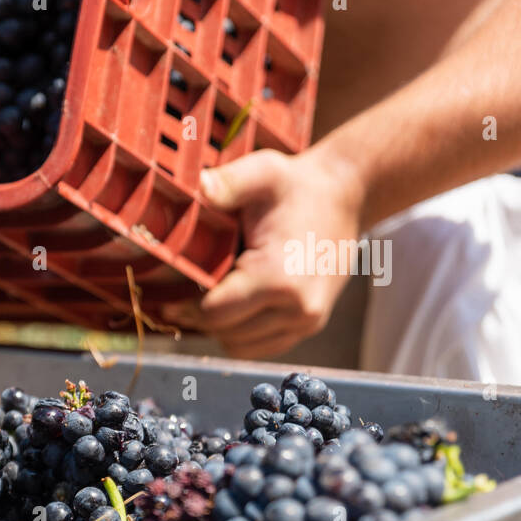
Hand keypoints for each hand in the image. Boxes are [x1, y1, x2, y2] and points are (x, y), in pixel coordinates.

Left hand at [160, 147, 364, 359]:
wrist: (348, 195)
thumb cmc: (298, 185)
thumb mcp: (263, 173)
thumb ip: (228, 182)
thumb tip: (198, 186)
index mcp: (279, 277)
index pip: (215, 315)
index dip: (187, 306)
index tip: (172, 293)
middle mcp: (298, 308)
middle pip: (225, 334)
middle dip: (201, 317)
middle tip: (186, 294)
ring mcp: (307, 321)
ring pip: (241, 347)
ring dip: (221, 328)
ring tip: (211, 298)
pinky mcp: (310, 324)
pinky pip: (262, 347)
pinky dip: (242, 335)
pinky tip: (235, 307)